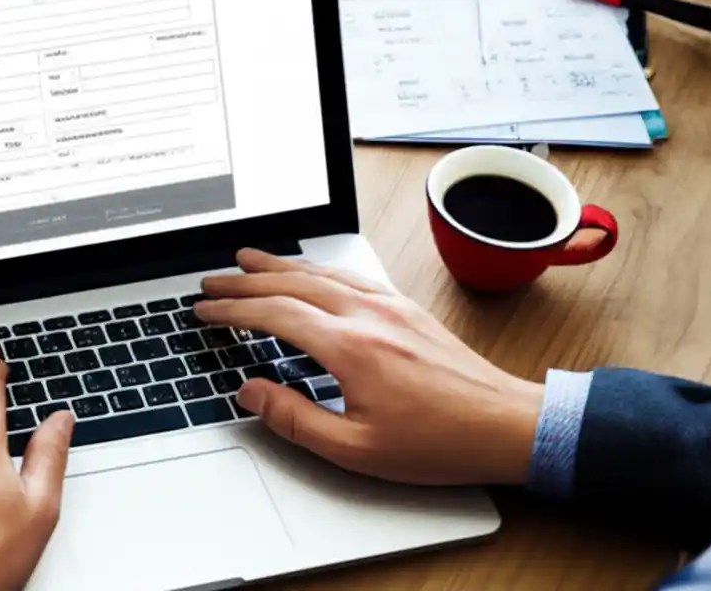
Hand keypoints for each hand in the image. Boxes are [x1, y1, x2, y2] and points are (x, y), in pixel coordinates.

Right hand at [196, 249, 543, 485]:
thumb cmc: (438, 443)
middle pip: (292, 283)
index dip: (232, 310)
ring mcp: (389, 306)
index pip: (275, 314)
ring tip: (247, 260)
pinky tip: (308, 270)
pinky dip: (317, 268)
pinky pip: (350, 276)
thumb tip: (250, 392)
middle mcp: (368, 315)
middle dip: (245, 281)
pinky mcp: (406, 308)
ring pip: (321, 272)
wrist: (506, 425)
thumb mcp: (355, 450)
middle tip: (212, 281)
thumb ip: (294, 418)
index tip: (205, 310)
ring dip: (278, 265)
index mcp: (350, 348)